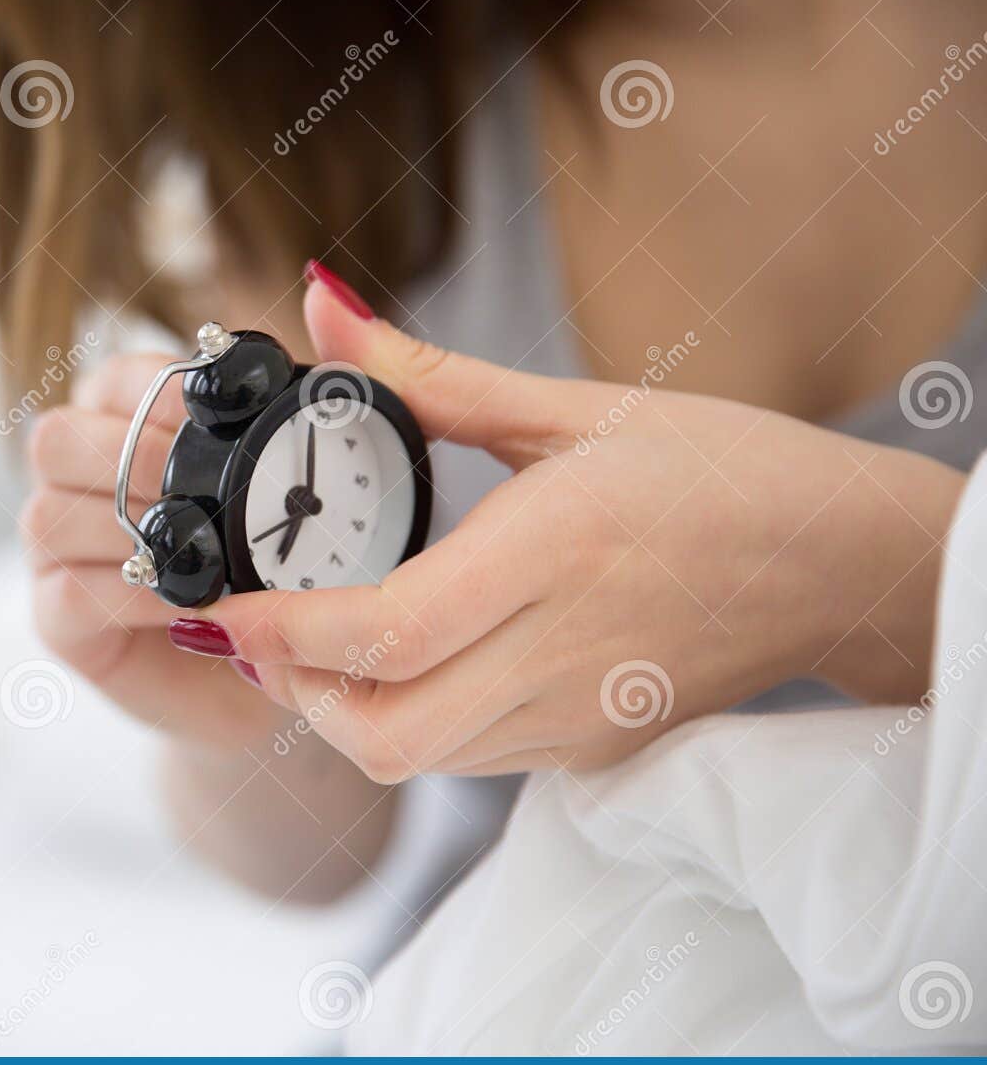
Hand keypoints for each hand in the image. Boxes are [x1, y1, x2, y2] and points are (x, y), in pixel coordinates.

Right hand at [20, 351, 276, 746]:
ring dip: (129, 532)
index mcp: (128, 423)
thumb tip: (325, 292)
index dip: (159, 392)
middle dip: (133, 460)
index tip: (222, 416)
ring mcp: (59, 552)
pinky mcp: (61, 623)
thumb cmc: (292, 563)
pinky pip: (68, 595)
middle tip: (205, 492)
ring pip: (47, 516)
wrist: (288, 670)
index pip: (113, 380)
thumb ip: (307, 388)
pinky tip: (190, 604)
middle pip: (55, 438)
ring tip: (202, 552)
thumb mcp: (308, 467)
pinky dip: (132, 595)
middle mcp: (80, 480)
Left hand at [186, 278, 965, 781]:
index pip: (385, 632)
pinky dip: (407, 722)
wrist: (842, 563)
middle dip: (295, 693)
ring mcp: (580, 715)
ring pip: (418, 759)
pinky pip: (468, 759)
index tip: (222, 606)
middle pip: (384, 733)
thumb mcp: (576, 408)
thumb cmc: (720, 469)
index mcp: (556, 551)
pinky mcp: (594, 749)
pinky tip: (398, 663)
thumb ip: (429, 372)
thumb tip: (322, 305)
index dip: (282, 634)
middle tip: (259, 633)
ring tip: (313, 643)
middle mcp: (564, 651)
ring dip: (342, 714)